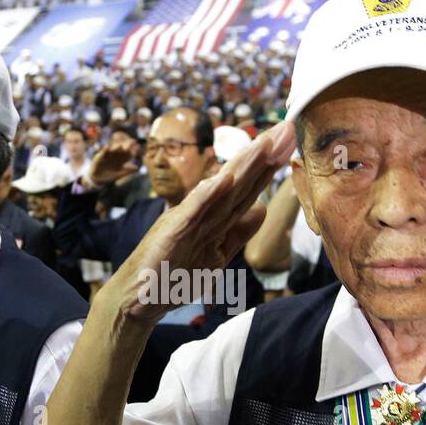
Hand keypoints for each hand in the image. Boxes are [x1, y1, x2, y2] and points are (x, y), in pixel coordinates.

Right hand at [86, 139, 141, 186]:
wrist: (98, 177)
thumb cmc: (110, 175)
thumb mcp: (119, 174)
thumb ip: (127, 170)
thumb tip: (137, 168)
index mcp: (122, 160)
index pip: (129, 153)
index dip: (133, 150)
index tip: (138, 147)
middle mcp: (116, 155)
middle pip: (123, 148)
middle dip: (127, 145)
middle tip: (132, 142)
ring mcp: (109, 155)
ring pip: (114, 148)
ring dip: (117, 146)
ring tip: (120, 146)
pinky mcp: (101, 156)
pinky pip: (103, 151)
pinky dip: (105, 149)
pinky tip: (107, 147)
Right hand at [99, 121, 294, 325]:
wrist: (135, 297)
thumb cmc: (171, 275)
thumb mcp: (215, 256)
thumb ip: (237, 233)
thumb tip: (261, 209)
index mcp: (214, 219)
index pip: (248, 190)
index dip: (269, 168)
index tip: (290, 143)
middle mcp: (203, 214)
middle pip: (240, 182)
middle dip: (264, 156)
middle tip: (287, 127)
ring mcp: (188, 222)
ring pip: (222, 191)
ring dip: (244, 166)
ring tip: (265, 142)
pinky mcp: (172, 234)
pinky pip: (193, 213)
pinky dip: (208, 195)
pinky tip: (224, 179)